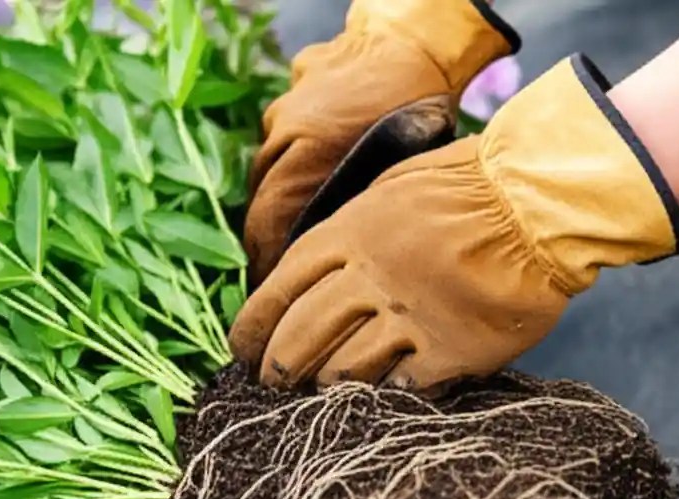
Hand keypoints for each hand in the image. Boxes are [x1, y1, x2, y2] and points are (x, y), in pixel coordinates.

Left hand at [230, 55, 678, 394]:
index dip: (254, 325)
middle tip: (274, 384)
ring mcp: (410, 315)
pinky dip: (388, 395)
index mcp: (349, 232)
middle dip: (279, 368)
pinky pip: (402, 388)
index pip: (280, 288)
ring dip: (328, 385)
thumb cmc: (466, 187)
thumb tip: (309, 273)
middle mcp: (370, 276)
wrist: (538, 203)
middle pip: (301, 336)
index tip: (242, 350)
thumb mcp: (389, 191)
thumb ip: (348, 233)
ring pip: (344, 369)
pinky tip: (386, 394)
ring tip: (326, 391)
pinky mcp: (450, 350)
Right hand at [243, 0, 519, 283]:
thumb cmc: (418, 107)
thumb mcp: (392, 169)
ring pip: (270, 158)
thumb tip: (330, 248)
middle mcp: (284, 131)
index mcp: (304, 155)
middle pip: (260, 194)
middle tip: (274, 262)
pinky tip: (319, 151)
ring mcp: (287, 104)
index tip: (267, 282)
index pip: (267, 220)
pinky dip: (297, 142)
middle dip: (264, 232)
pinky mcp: (298, 80)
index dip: (263, 258)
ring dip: (279, 186)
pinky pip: (288, 122)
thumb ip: (353, 206)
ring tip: (296, 210)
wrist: (418, 36)